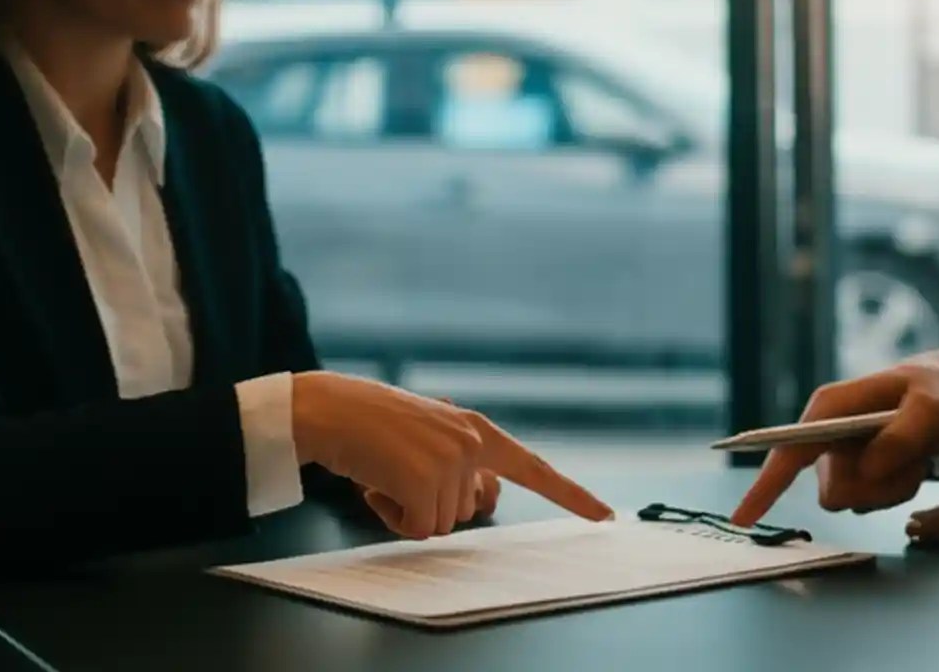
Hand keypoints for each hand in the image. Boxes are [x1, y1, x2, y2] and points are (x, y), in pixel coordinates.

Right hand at [292, 373, 609, 538]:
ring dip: (407, 509)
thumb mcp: (432, 434)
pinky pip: (417, 529)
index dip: (571, 495)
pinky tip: (375, 483)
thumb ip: (464, 462)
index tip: (606, 515)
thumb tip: (483, 497)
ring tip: (385, 472)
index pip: (534, 468)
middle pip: (467, 511)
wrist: (332, 409)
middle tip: (399, 470)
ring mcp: (452, 463)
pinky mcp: (425, 481)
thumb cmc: (374, 424)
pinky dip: (391, 517)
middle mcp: (474, 445)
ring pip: (441, 524)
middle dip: (429, 503)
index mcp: (479, 431)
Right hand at [731, 349, 938, 526]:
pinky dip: (900, 491)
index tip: (740, 520)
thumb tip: (870, 469)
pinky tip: (913, 466)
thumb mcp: (932, 406)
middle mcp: (824, 435)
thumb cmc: (936, 392)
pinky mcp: (855, 475)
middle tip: (913, 463)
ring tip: (917, 458)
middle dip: (875, 488)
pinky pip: (872, 503)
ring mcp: (839, 459)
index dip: (764, 487)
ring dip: (892, 489)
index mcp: (828, 408)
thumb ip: (905, 435)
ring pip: (854, 502)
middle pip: (832, 491)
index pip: (786, 451)